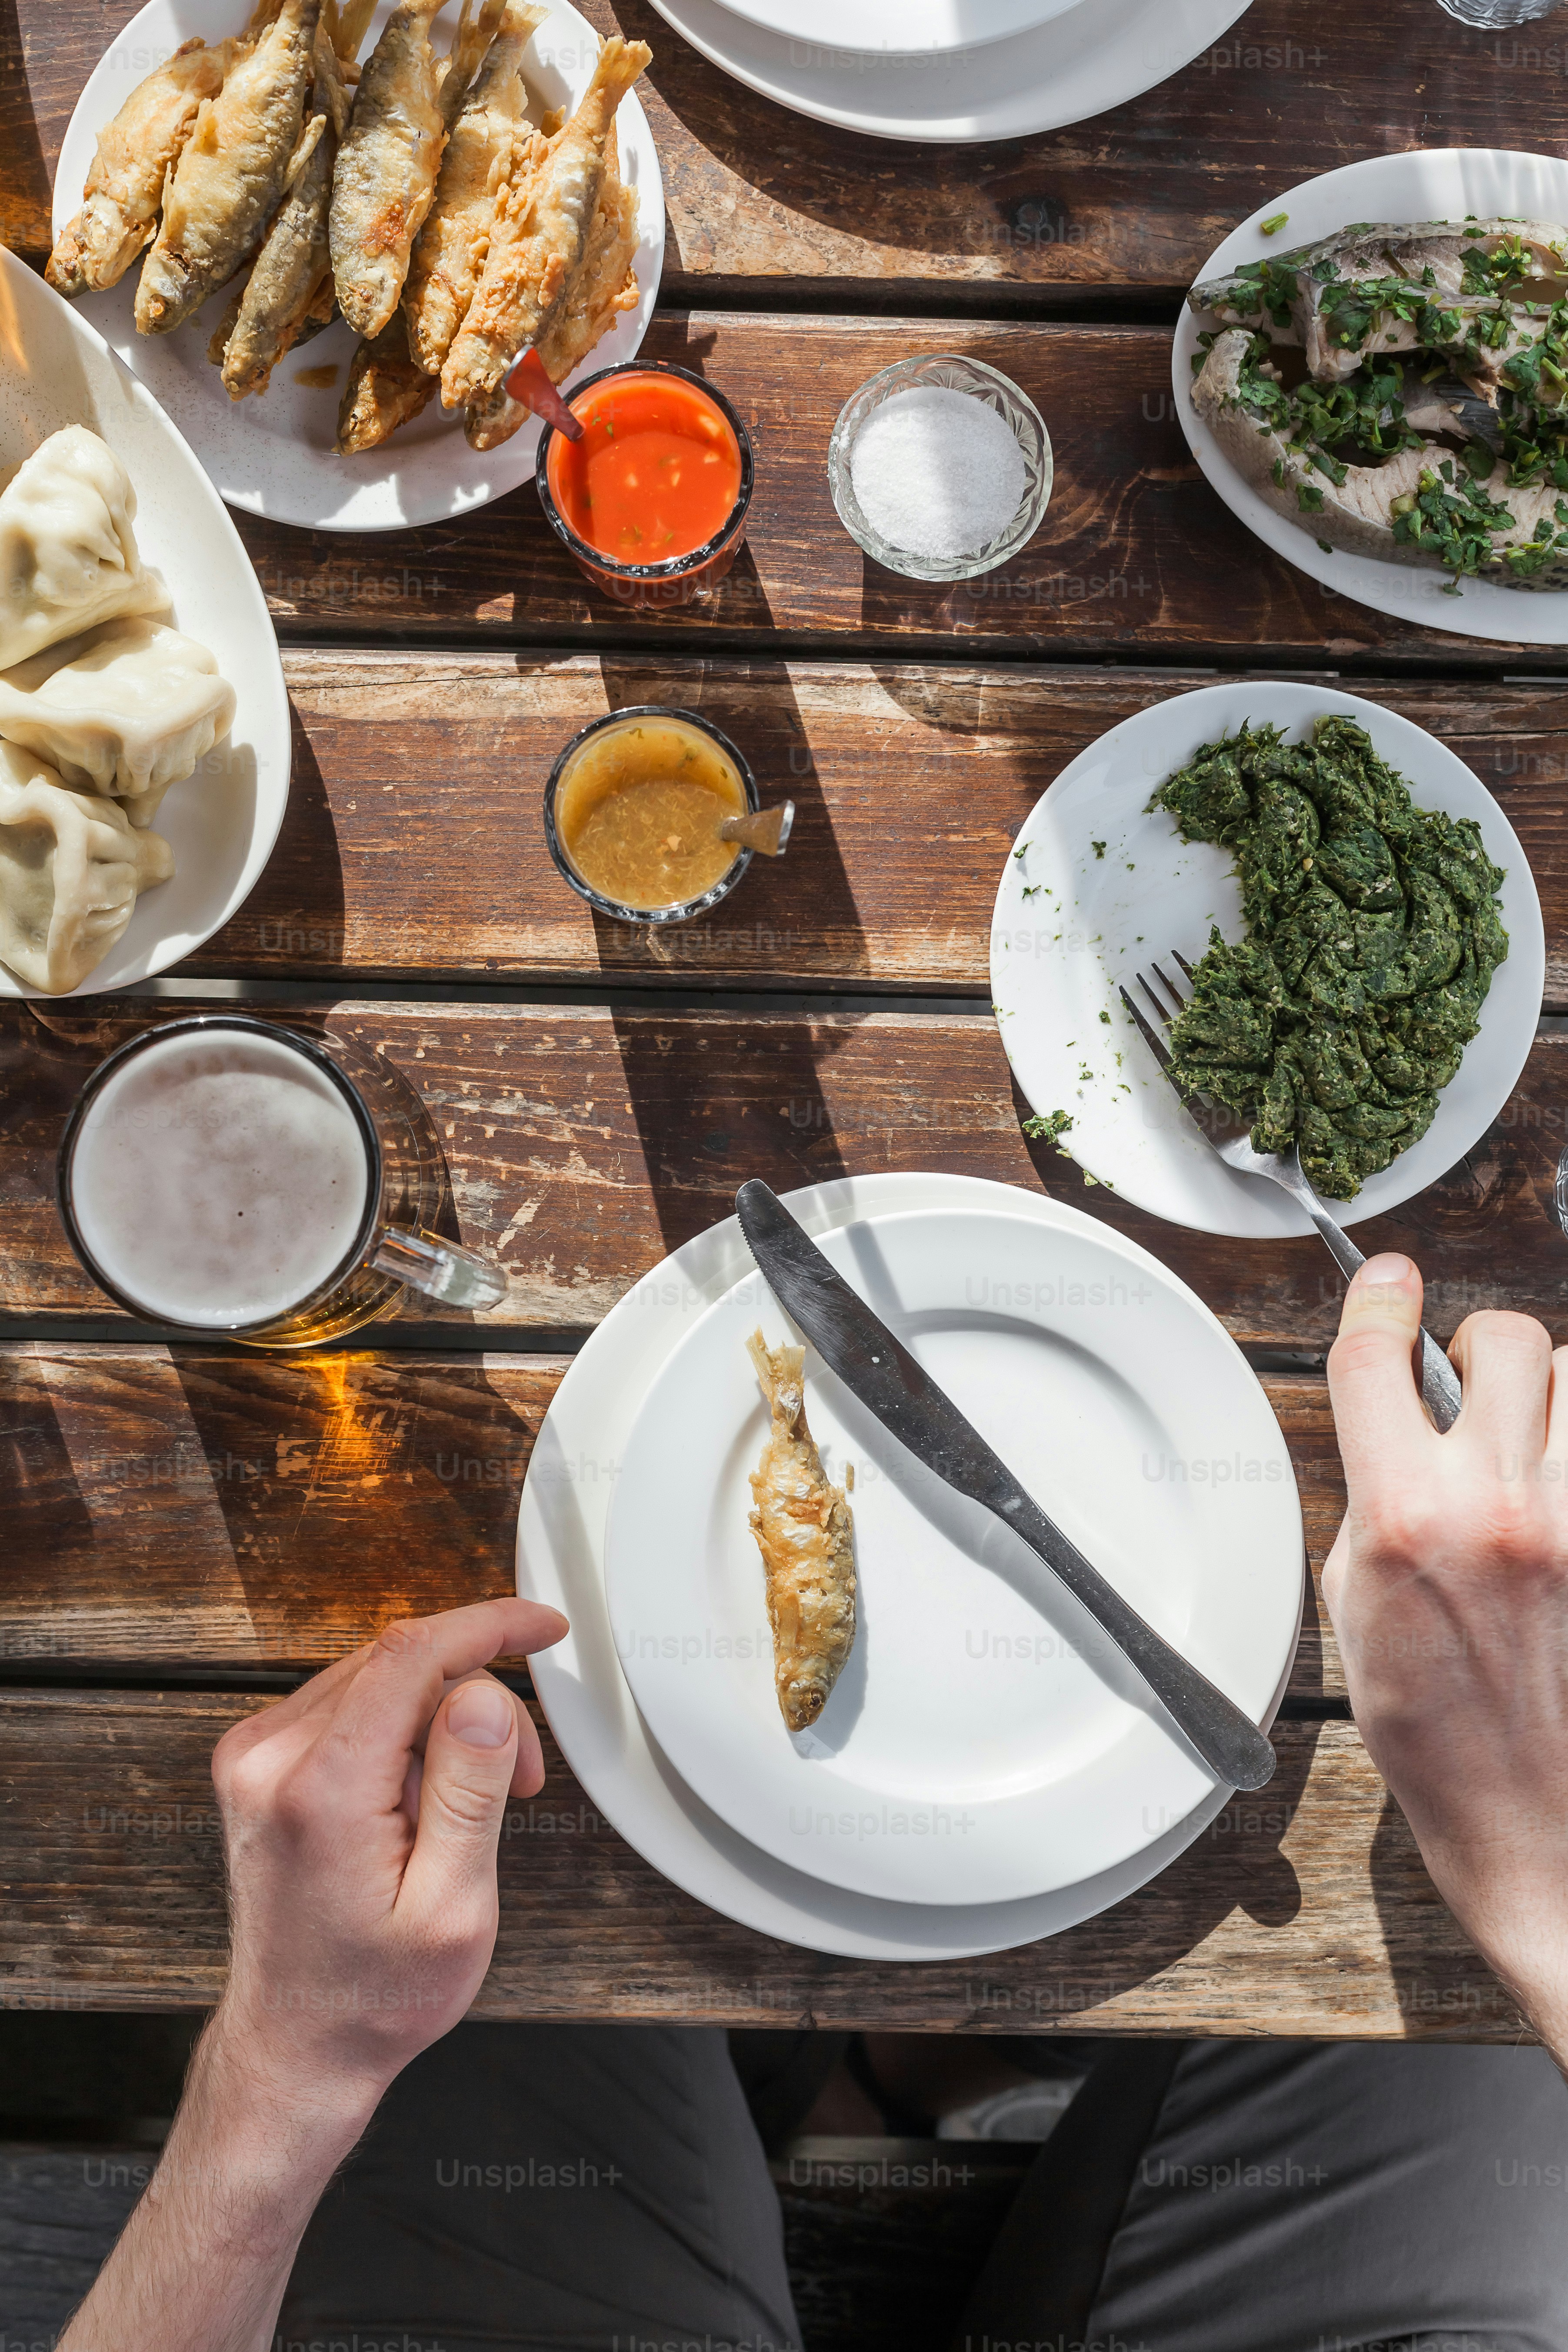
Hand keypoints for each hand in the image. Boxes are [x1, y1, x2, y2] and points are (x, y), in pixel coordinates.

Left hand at [209, 1596, 567, 2107]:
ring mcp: (254, 1757)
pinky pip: (350, 1702)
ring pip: (379, 1677)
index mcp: (319, 1793)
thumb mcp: (453, 1910)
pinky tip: (418, 1796)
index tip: (544, 1627)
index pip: (411, 1655)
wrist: (296, 2045)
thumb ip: (470, 1793)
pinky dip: (401, 1729)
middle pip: (402, 1663)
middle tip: (525, 1776)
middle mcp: (270, 1761)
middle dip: (479, 1700)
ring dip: (442, 1717)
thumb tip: (484, 1694)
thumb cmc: (375, 1997)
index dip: (489, 1625)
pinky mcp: (256, 1762)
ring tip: (467, 1805)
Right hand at [1324, 1253, 1567, 2055]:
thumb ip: (1375, 1500)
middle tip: (1470, 1382)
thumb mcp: (1355, 1608)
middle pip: (1502, 1339)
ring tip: (1536, 1435)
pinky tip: (1558, 1499)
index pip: (1376, 1357)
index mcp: (1405, 1520)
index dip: (1376, 1297)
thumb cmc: (1439, 1738)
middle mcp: (1501, 1508)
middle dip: (1479, 1345)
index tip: (1385, 1279)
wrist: (1542, 1831)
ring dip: (1553, 1389)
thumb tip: (1398, 1428)